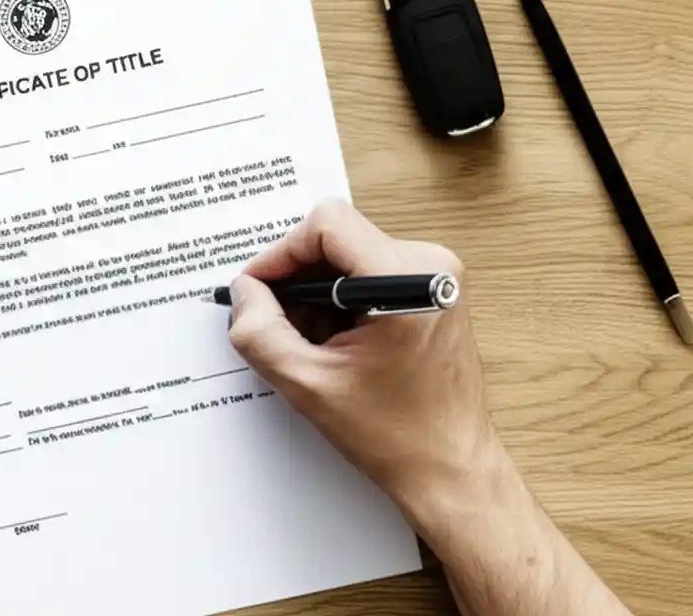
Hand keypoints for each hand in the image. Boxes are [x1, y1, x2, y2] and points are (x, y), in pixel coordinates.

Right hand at [227, 200, 493, 520]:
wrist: (449, 467)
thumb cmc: (395, 434)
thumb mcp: (306, 384)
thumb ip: (260, 332)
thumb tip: (243, 291)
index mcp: (406, 279)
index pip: (326, 225)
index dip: (281, 254)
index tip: (258, 289)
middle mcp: (430, 265)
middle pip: (336, 238)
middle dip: (298, 280)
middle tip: (279, 326)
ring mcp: (437, 276)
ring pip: (349, 257)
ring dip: (317, 294)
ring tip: (312, 344)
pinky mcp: (435, 290)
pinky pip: (369, 273)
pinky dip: (340, 302)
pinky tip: (335, 344)